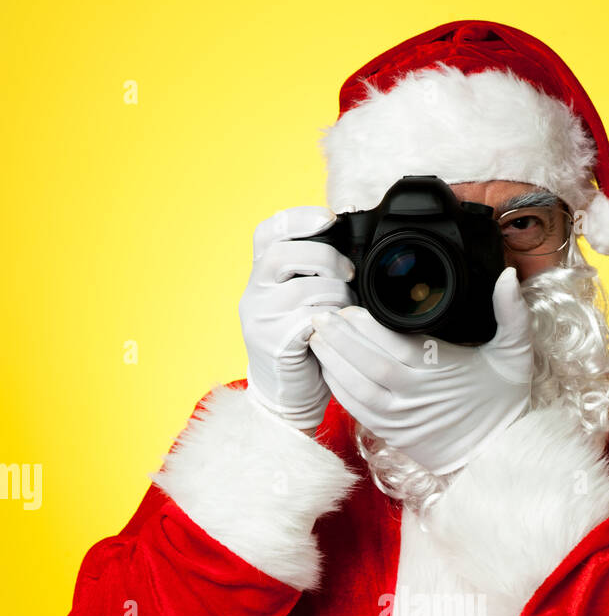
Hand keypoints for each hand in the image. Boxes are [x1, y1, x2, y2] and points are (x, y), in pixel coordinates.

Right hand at [239, 206, 355, 429]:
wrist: (288, 396)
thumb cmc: (303, 347)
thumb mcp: (301, 303)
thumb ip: (310, 275)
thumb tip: (348, 246)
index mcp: (261, 277)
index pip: (268, 233)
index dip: (297, 219)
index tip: (327, 219)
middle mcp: (254, 293)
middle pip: (286, 253)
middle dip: (326, 258)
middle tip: (348, 274)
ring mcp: (261, 318)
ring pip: (306, 288)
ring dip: (337, 296)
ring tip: (346, 311)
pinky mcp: (275, 342)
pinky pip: (310, 319)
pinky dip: (332, 321)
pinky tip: (338, 328)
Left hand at [308, 267, 533, 473]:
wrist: (495, 452)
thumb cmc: (501, 401)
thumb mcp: (515, 353)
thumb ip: (512, 313)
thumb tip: (508, 275)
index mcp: (441, 371)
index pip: (395, 345)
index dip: (367, 326)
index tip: (349, 307)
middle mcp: (416, 396)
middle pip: (369, 364)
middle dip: (340, 339)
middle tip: (319, 316)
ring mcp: (400, 418)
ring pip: (357, 388)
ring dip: (333, 362)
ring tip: (316, 338)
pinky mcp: (391, 433)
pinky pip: (357, 410)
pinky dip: (339, 389)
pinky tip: (327, 369)